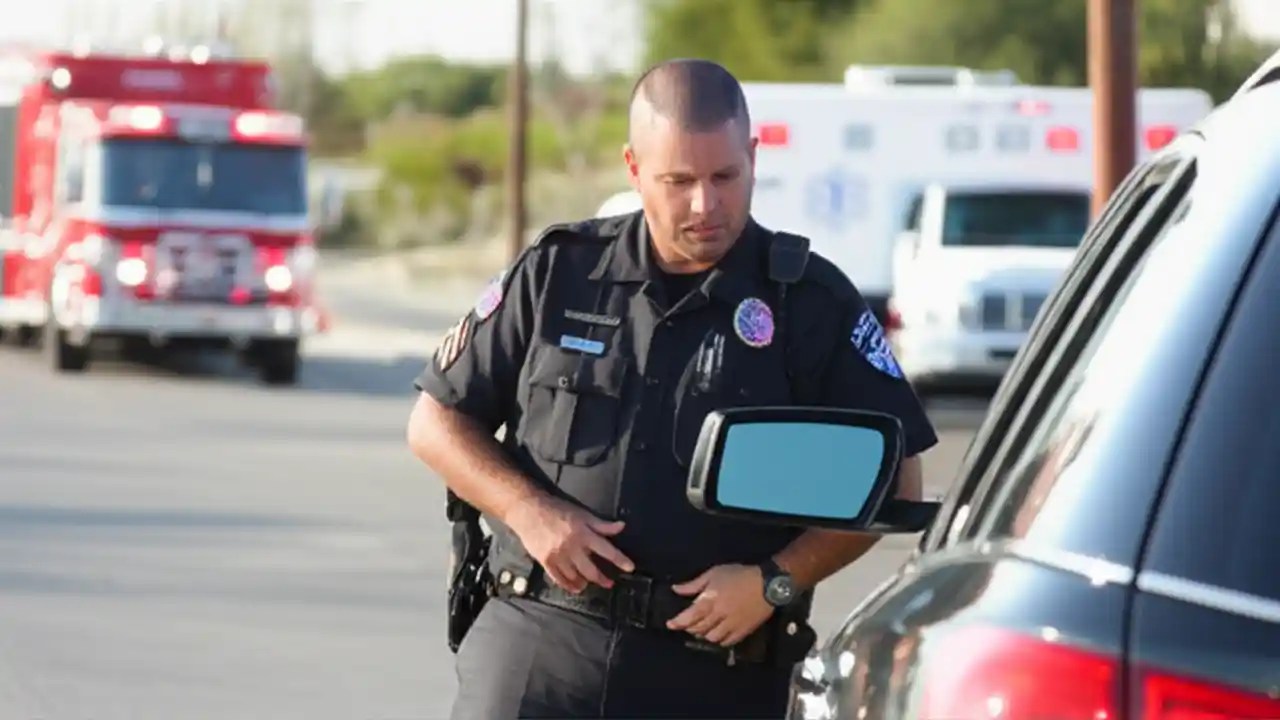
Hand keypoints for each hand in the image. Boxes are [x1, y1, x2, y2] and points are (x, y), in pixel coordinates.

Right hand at [506, 495, 633, 593]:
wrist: (529, 510)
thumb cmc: (558, 510)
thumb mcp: (583, 514)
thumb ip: (602, 524)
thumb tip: (622, 527)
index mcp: (583, 533)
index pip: (607, 549)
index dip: (620, 560)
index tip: (630, 568)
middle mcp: (572, 547)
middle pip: (591, 570)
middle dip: (602, 578)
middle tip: (609, 583)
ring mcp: (558, 556)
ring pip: (575, 577)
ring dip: (585, 583)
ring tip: (590, 584)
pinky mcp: (545, 562)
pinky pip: (559, 579)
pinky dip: (568, 585)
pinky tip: (575, 588)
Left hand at [667, 564, 773, 646]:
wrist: (768, 584)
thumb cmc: (739, 575)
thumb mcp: (714, 573)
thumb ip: (694, 584)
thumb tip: (676, 589)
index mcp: (711, 600)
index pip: (689, 617)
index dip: (678, 622)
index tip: (670, 624)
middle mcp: (719, 616)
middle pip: (699, 629)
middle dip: (690, 628)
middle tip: (687, 623)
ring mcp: (732, 625)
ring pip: (711, 638)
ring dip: (703, 635)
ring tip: (702, 628)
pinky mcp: (743, 631)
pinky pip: (726, 642)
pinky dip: (718, 640)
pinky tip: (717, 634)